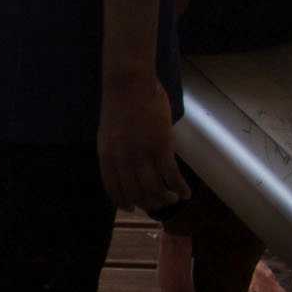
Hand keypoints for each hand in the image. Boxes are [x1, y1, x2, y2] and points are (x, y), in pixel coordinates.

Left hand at [98, 71, 187, 215]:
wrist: (128, 82)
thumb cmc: (119, 103)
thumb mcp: (109, 131)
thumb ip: (116, 151)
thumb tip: (126, 170)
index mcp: (106, 153)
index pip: (113, 187)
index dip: (122, 201)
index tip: (131, 208)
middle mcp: (122, 157)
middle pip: (136, 192)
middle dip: (148, 203)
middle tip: (158, 204)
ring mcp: (142, 152)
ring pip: (155, 188)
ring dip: (165, 198)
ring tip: (172, 198)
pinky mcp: (161, 146)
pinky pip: (171, 176)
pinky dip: (180, 188)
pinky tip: (185, 193)